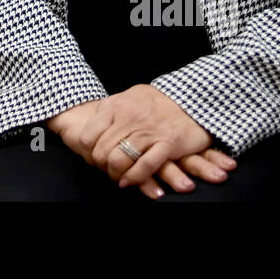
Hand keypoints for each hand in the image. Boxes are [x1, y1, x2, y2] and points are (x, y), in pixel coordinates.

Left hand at [85, 85, 212, 184]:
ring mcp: (148, 132)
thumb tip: (94, 124)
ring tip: (118, 177)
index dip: (88, 152)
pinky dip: (133, 178)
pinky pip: (144, 167)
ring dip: (115, 174)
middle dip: (101, 166)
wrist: (191, 98)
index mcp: (115, 107)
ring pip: (119, 160)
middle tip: (107, 170)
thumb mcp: (128, 97)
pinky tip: (129, 181)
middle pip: (102, 152)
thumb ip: (110, 110)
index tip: (93, 158)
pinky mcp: (167, 144)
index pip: (88, 137)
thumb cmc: (157, 100)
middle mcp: (128, 119)